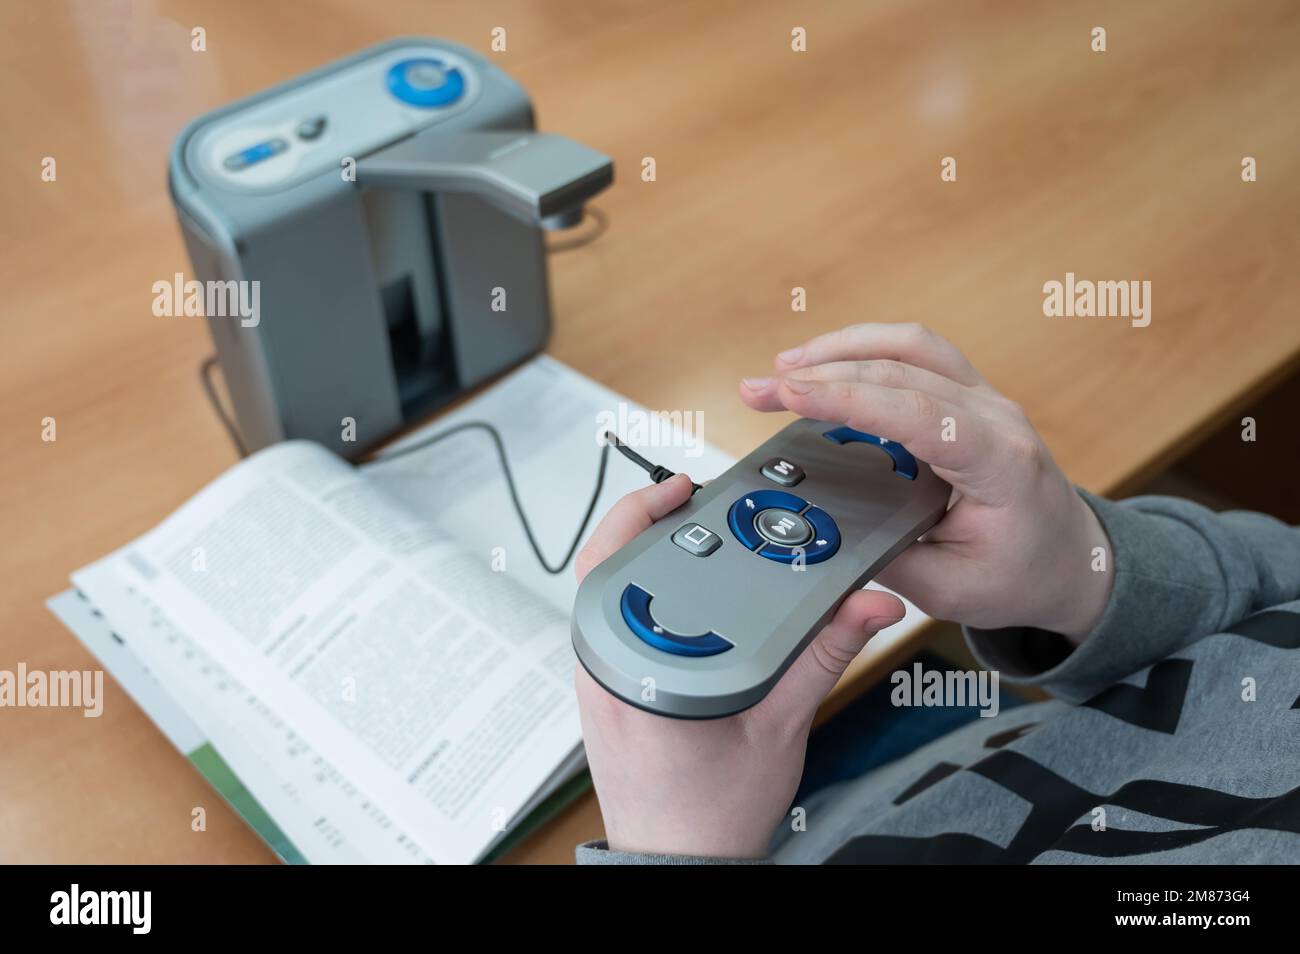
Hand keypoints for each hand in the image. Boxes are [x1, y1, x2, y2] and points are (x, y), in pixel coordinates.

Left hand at [574, 474, 905, 857]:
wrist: (678, 864)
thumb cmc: (714, 810)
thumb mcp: (780, 726)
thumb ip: (823, 656)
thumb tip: (869, 606)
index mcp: (634, 670)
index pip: (620, 563)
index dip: (647, 512)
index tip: (686, 487)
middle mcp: (600, 669)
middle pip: (604, 566)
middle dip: (644, 521)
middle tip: (690, 498)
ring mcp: (594, 681)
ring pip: (605, 595)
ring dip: (643, 557)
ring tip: (691, 534)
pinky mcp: (603, 694)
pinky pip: (613, 624)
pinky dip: (644, 594)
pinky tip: (683, 590)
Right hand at [740, 322, 1111, 640]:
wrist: (1071, 561)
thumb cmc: (1019, 576)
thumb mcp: (948, 590)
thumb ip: (885, 559)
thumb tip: (823, 528)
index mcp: (1000, 462)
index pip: (916, 413)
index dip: (846, 398)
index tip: (787, 395)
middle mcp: (997, 416)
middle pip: (903, 368)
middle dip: (821, 373)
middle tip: (757, 391)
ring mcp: (985, 398)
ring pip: (910, 346)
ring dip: (841, 349)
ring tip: (782, 369)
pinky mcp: (969, 396)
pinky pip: (917, 354)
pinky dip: (865, 351)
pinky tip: (824, 365)